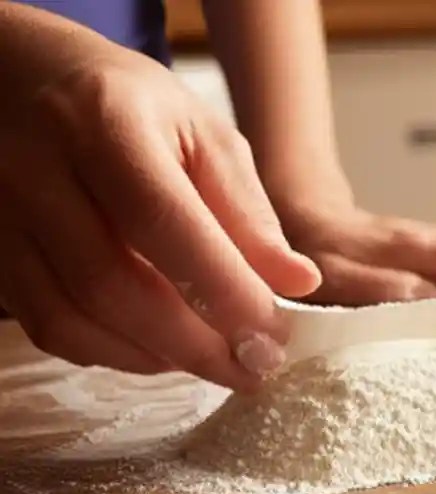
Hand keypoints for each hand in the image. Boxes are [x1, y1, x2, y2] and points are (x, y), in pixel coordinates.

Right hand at [0, 6, 319, 391]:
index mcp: (104, 122)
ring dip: (155, 356)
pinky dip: (112, 351)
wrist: (20, 78)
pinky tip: (160, 346)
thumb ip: (248, 211)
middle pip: (111, 284)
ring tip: (215, 358)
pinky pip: (48, 326)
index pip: (162, 221)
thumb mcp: (203, 134)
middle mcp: (36, 169)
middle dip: (194, 343)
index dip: (222, 290)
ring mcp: (0, 215)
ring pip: (72, 318)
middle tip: (254, 368)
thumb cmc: (127, 107)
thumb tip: (299, 283)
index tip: (272, 337)